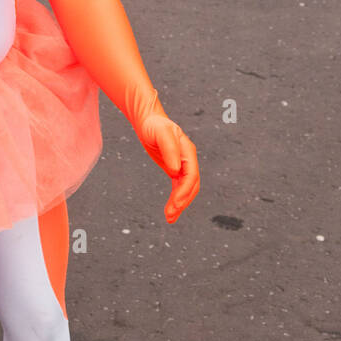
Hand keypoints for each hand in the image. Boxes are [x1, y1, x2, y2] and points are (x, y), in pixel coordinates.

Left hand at [134, 95, 199, 223]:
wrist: (149, 121)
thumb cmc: (154, 125)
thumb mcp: (160, 133)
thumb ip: (169, 149)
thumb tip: (176, 170)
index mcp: (188, 152)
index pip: (191, 175)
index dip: (184, 191)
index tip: (175, 203)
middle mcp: (188, 160)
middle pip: (191, 186)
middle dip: (182, 202)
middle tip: (170, 215)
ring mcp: (183, 166)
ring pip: (186, 190)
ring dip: (179, 205)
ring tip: (170, 218)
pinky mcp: (175, 171)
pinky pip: (178, 189)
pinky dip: (175, 201)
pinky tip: (170, 212)